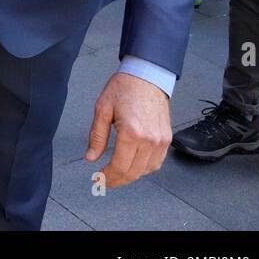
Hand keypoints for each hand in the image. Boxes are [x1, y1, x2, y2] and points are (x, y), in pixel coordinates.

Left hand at [85, 71, 171, 189]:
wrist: (147, 76)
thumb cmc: (124, 88)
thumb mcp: (102, 109)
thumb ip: (97, 136)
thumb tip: (91, 158)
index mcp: (131, 132)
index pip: (120, 167)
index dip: (108, 177)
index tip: (98, 179)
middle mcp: (149, 139)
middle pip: (133, 172)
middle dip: (117, 180)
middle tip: (104, 181)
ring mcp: (161, 140)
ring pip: (146, 170)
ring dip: (131, 175)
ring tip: (116, 173)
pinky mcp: (167, 139)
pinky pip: (157, 162)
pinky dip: (144, 168)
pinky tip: (133, 165)